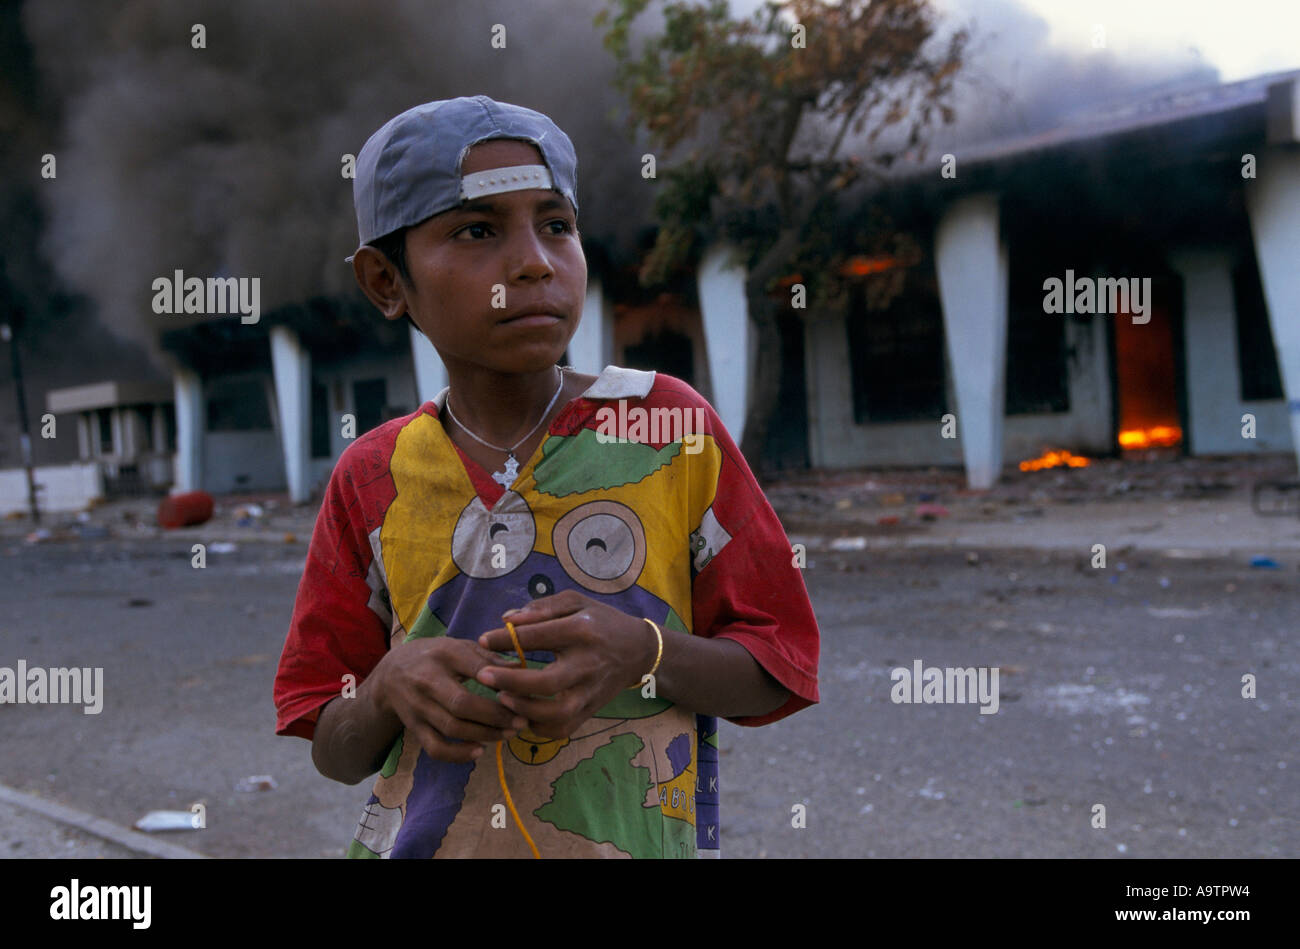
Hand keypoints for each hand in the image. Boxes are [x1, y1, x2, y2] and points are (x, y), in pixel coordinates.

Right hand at [373, 636, 528, 763]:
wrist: (391, 672)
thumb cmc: (435, 656)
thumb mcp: (458, 646)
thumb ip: (488, 657)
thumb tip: (521, 668)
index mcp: (443, 654)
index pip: (474, 667)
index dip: (500, 681)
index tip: (524, 692)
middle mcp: (427, 681)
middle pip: (462, 704)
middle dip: (496, 716)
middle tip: (521, 721)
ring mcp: (418, 707)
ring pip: (452, 728)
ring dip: (484, 735)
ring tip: (509, 734)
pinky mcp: (414, 727)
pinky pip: (435, 748)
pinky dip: (458, 755)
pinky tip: (480, 751)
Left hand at [474, 591, 657, 739]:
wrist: (638, 650)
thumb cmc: (600, 622)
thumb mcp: (576, 602)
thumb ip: (541, 608)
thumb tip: (506, 619)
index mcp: (581, 631)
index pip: (538, 636)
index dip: (505, 639)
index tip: (483, 639)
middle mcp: (587, 664)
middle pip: (547, 682)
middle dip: (511, 681)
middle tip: (484, 676)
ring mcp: (591, 691)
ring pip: (557, 712)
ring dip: (525, 709)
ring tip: (503, 698)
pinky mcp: (591, 710)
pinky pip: (563, 728)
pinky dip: (539, 727)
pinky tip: (522, 715)